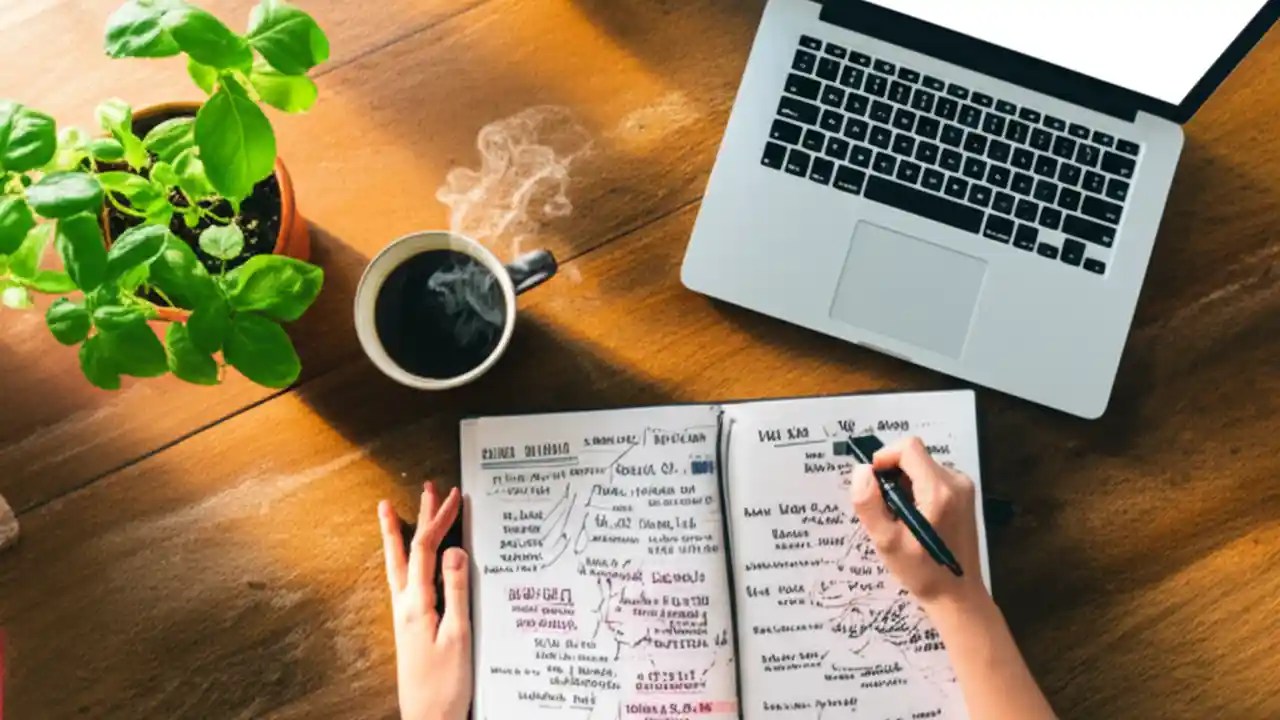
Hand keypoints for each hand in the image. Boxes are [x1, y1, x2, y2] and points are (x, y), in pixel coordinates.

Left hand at [378, 484, 471, 719]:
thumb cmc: (446, 685)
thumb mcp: (458, 636)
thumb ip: (457, 591)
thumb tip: (455, 550)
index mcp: (417, 604)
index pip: (426, 550)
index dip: (440, 520)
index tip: (454, 496)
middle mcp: (405, 605)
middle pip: (408, 551)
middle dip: (418, 517)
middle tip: (425, 488)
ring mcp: (405, 615)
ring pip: (399, 564)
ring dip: (401, 534)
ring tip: (392, 511)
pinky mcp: (410, 626)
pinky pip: (406, 581)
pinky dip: (407, 560)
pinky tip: (411, 560)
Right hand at [850, 436, 986, 609]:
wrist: (958, 596)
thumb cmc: (921, 572)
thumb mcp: (886, 542)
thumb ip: (869, 503)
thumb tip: (861, 470)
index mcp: (939, 490)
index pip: (908, 447)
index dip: (885, 457)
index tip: (874, 483)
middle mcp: (956, 481)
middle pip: (914, 457)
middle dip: (893, 476)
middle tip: (887, 510)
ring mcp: (964, 488)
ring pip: (922, 467)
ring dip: (904, 485)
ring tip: (901, 519)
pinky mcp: (965, 495)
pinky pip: (933, 478)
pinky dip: (917, 490)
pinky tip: (916, 520)